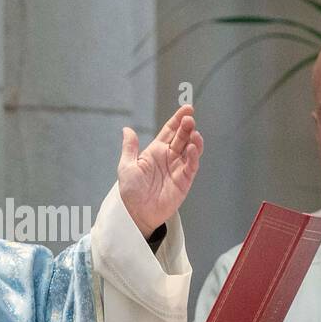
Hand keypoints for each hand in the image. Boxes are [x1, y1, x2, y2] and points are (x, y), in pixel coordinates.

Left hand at [118, 105, 202, 237]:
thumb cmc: (130, 191)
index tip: (187, 108)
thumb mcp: (126, 166)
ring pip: (190, 150)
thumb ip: (130, 148)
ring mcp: (178, 168)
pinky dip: (194, 156)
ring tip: (193, 132)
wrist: (135, 213)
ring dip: (194, 140)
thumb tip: (127, 129)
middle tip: (189, 119)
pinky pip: (191, 166)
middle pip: (182, 137)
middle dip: (187, 127)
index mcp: (156, 150)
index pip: (170, 130)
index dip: (178, 119)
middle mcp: (169, 157)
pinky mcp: (184, 181)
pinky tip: (193, 148)